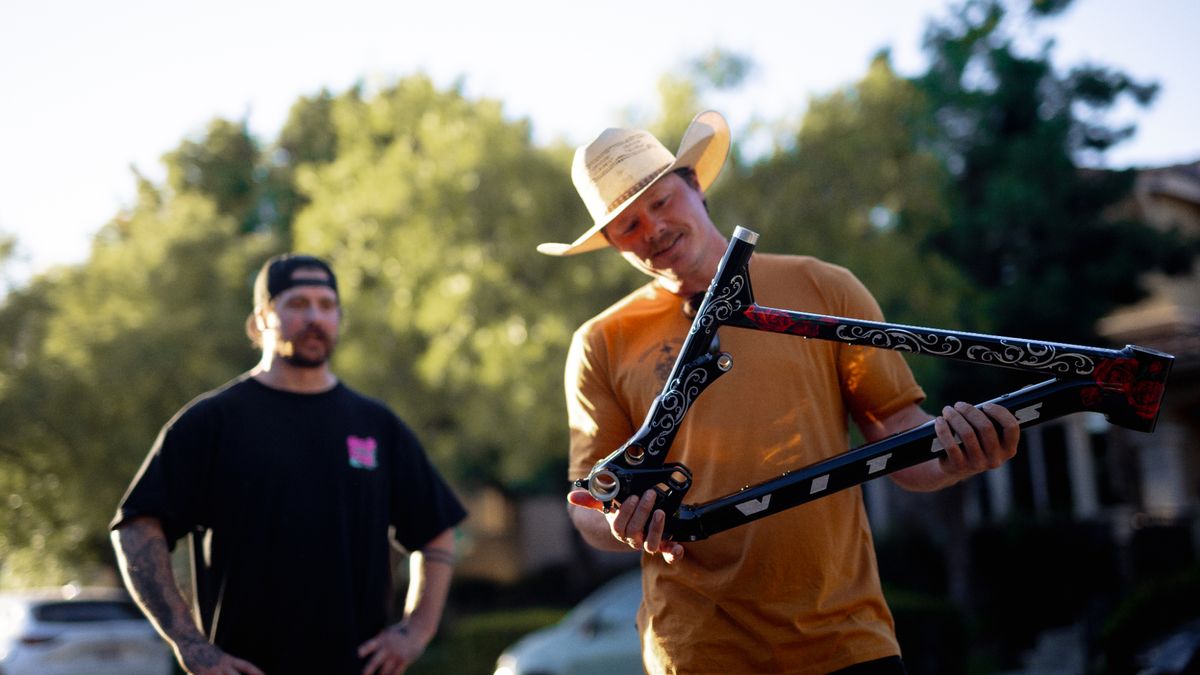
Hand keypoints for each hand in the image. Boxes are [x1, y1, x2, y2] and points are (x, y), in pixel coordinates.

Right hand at [175, 638, 263, 674]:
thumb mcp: (218, 657)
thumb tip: (234, 668)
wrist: (189, 639)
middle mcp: (222, 664)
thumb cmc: (204, 651)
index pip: (246, 666)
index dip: (256, 672)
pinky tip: (200, 674)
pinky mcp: (200, 673)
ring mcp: (212, 670)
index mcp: (228, 659)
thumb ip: (225, 666)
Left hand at [358, 624, 423, 674]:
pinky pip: (396, 673)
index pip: (368, 646)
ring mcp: (396, 655)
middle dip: (367, 671)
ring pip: (385, 671)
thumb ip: (378, 641)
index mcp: (381, 639)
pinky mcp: (405, 660)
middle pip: (374, 662)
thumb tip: (363, 652)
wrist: (417, 629)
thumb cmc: (399, 632)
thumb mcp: (387, 633)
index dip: (361, 652)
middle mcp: (388, 647)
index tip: (355, 657)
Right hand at [568, 488, 685, 562]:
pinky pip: (667, 554)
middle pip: (635, 531)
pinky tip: (678, 547)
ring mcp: (648, 543)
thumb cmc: (620, 514)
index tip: (632, 496)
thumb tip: (571, 496)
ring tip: (660, 512)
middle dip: (642, 511)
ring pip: (650, 544)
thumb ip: (591, 500)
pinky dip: (673, 553)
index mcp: (619, 530)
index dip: (626, 512)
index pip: (618, 525)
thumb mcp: (606, 505)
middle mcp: (632, 539)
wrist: (632, 528)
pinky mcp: (663, 545)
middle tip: (649, 494)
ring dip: (656, 529)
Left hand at [934, 401, 1019, 480]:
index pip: (1011, 427)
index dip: (999, 412)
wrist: (953, 466)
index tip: (986, 405)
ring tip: (948, 410)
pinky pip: (951, 445)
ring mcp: (978, 464)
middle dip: (970, 411)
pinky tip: (939, 421)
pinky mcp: (959, 466)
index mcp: (1008, 449)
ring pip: (967, 433)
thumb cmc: (973, 442)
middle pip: (986, 427)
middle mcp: (995, 459)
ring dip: (955, 417)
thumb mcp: (985, 435)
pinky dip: (943, 429)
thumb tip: (976, 405)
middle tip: (959, 405)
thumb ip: (989, 420)